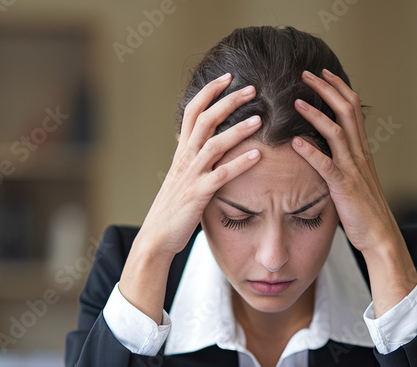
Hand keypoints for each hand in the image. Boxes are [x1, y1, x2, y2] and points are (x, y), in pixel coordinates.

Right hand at [119, 73, 261, 322]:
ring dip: (238, 129)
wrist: (156, 238)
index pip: (192, 112)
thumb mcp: (179, 178)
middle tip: (251, 88)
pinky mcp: (199, 194)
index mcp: (181, 152)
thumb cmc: (172, 210)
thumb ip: (188, 158)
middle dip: (228, 101)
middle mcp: (184, 158)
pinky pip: (221, 174)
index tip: (227, 77)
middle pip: (204, 120)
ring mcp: (191, 176)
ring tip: (260, 118)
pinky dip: (240, 163)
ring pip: (214, 143)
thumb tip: (190, 140)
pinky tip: (258, 155)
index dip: (209, 92)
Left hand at [290, 69, 416, 314]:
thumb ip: (344, 161)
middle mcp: (360, 154)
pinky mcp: (344, 188)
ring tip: (296, 100)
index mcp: (362, 150)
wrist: (380, 236)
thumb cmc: (364, 211)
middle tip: (306, 74)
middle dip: (326, 89)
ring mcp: (353, 170)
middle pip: (346, 111)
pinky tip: (295, 143)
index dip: (338, 88)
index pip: (352, 109)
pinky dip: (311, 152)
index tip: (322, 74)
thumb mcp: (355, 179)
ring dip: (315, 114)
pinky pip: (327, 165)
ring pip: (337, 132)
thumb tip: (328, 147)